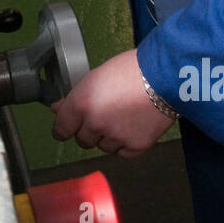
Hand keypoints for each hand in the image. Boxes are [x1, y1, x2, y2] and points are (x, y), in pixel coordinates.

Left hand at [51, 49, 174, 157]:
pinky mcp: (135, 146)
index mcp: (81, 103)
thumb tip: (58, 108)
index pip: (61, 128)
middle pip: (82, 140)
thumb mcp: (96, 76)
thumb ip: (76, 97)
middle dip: (89, 130)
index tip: (66, 129)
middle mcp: (94, 123)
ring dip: (108, 137)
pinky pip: (122, 153)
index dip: (64, 129)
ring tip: (124, 117)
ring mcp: (115, 137)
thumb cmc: (131, 69)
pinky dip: (125, 144)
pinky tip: (133, 126)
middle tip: (104, 115)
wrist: (165, 76)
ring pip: (103, 147)